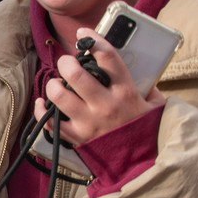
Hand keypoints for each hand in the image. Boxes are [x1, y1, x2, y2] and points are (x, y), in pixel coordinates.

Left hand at [34, 29, 162, 146]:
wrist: (143, 164)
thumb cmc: (148, 131)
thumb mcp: (154, 103)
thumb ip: (146, 85)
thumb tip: (139, 68)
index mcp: (126, 92)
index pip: (108, 57)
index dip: (93, 40)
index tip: (84, 33)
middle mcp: (105, 105)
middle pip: (76, 75)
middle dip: (67, 62)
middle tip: (67, 62)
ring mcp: (89, 122)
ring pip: (59, 96)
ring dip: (53, 85)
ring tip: (58, 83)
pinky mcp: (77, 138)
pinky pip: (50, 122)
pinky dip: (42, 110)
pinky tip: (44, 102)